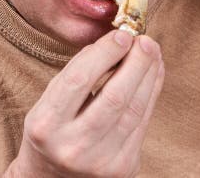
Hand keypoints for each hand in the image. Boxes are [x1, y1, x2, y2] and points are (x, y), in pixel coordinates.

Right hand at [5, 30, 164, 177]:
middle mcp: (72, 147)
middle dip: (135, 63)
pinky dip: (151, 93)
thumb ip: (78, 74)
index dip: (105, 54)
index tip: (121, 34)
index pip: (79, 80)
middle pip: (114, 96)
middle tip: (145, 40)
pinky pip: (142, 123)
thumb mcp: (48, 103)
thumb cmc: (51, 131)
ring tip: (153, 52)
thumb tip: (114, 42)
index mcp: (46, 126)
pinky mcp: (124, 168)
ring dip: (149, 75)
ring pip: (134, 109)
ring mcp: (101, 162)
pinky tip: (154, 74)